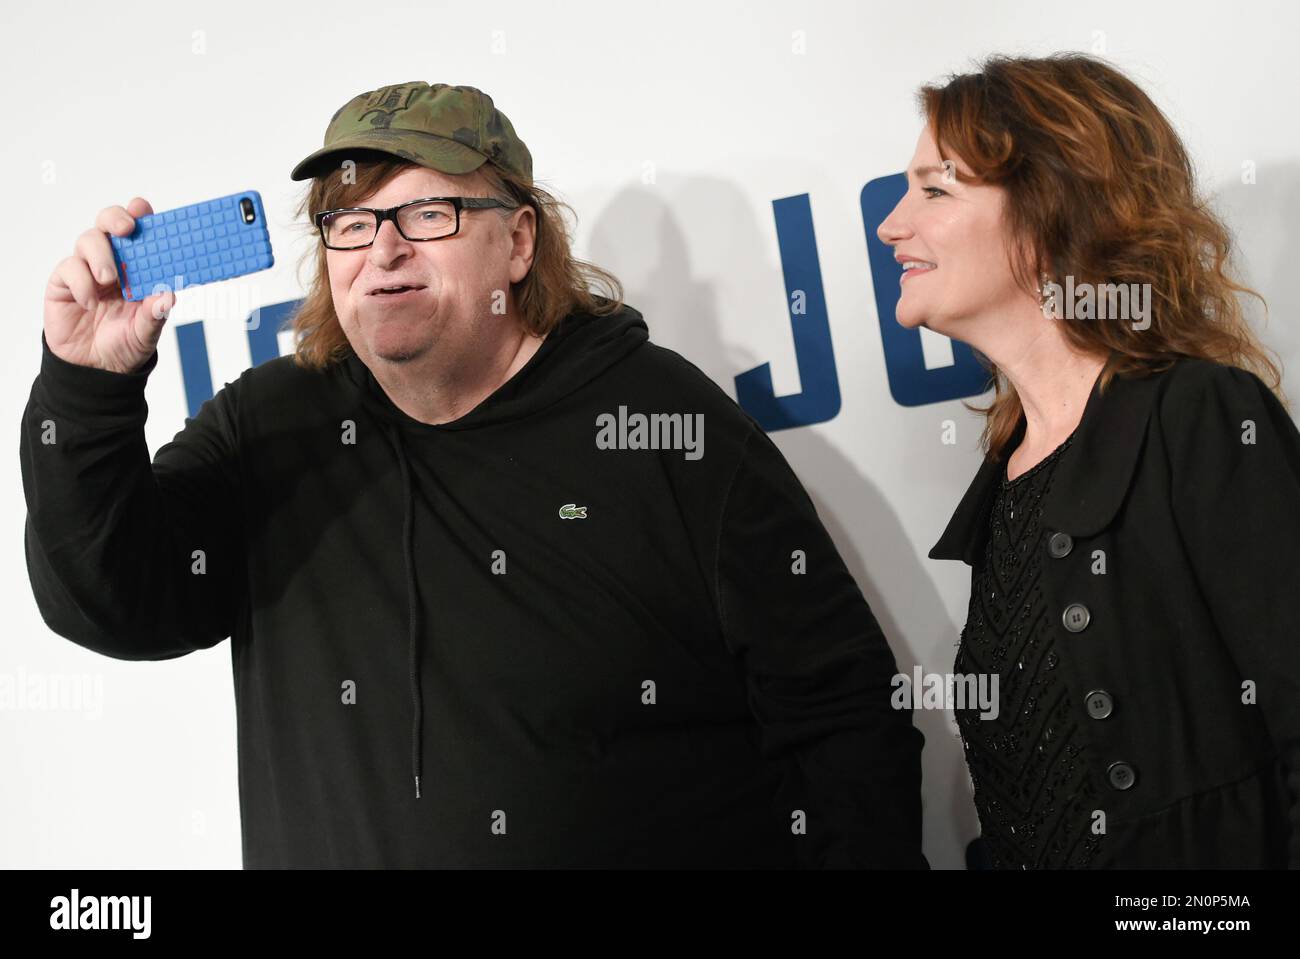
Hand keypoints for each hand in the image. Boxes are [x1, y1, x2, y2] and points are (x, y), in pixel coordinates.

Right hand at [44, 197, 176, 373]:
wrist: (95, 369)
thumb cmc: (124, 343)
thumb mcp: (146, 333)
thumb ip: (155, 314)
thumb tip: (167, 295)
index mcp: (139, 268)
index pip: (140, 233)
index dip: (141, 216)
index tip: (144, 210)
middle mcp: (113, 262)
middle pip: (109, 223)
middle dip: (117, 218)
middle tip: (126, 229)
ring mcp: (87, 270)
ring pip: (88, 240)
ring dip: (101, 255)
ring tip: (109, 280)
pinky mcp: (64, 282)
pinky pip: (69, 268)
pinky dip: (81, 281)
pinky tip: (89, 302)